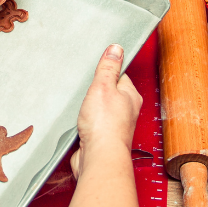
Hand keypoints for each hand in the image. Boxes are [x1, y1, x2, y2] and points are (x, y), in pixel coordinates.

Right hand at [70, 45, 141, 180]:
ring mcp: (113, 124)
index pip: (120, 75)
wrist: (98, 157)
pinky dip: (83, 120)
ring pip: (98, 108)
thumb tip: (116, 49)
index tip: (97, 69)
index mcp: (130, 96)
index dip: (107, 71)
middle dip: (95, 90)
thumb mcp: (103, 86)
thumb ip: (108, 67)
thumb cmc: (105, 126)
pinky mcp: (100, 136)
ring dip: (87, 107)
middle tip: (86, 88)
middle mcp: (125, 111)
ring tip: (81, 105)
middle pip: (108, 92)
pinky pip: (90, 122)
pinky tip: (77, 120)